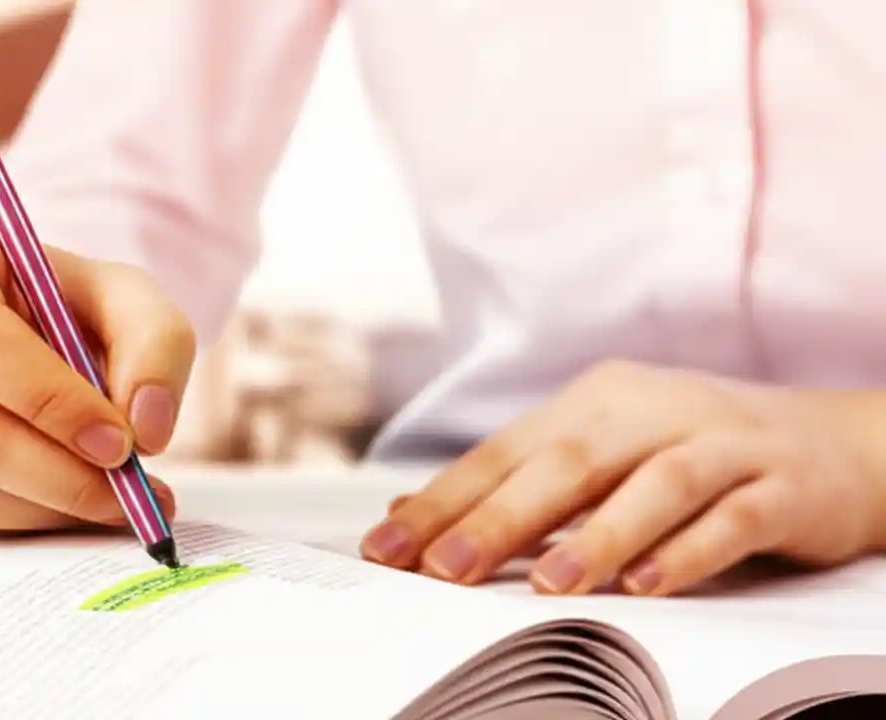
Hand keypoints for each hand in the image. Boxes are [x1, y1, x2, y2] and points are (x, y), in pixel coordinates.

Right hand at [0, 217, 193, 534]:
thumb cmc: (66, 310)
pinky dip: (7, 526)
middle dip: (58, 473)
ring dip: (42, 509)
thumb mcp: (128, 300)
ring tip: (108, 504)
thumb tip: (146, 429)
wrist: (13, 335)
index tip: (120, 443)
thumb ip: (157, 345)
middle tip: (130, 494)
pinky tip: (56, 507)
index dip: (50, 401)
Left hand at [360, 360, 885, 595]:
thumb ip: (516, 481)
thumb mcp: (601, 450)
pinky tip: (648, 584)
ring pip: (654, 485)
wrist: (832, 439)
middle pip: (568, 462)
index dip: (444, 499)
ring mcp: (722, 443)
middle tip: (444, 567)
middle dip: (499, 518)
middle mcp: (653, 413)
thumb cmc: (693, 449)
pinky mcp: (781, 485)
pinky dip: (688, 550)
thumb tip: (411, 513)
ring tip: (548, 582)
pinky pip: (732, 518)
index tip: (387, 546)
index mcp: (596, 402)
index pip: (505, 452)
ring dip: (597, 535)